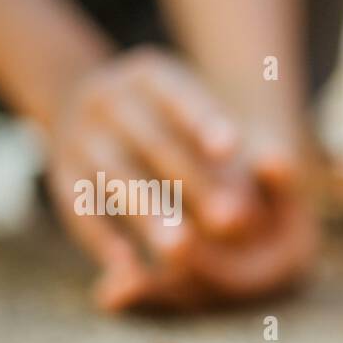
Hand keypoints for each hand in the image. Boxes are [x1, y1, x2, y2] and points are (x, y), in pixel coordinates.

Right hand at [44, 47, 317, 309]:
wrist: (93, 108)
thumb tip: (279, 165)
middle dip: (195, 182)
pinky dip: (104, 240)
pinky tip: (132, 269)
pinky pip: (82, 209)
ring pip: (117, 177)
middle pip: (153, 141)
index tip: (234, 148)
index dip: (204, 120)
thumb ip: (229, 140)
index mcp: (147, 73)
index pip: (179, 94)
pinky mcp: (62, 174)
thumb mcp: (199, 112)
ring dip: (150, 214)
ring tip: (183, 249)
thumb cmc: (176, 119)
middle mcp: (106, 97)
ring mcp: (79, 135)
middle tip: (236, 220)